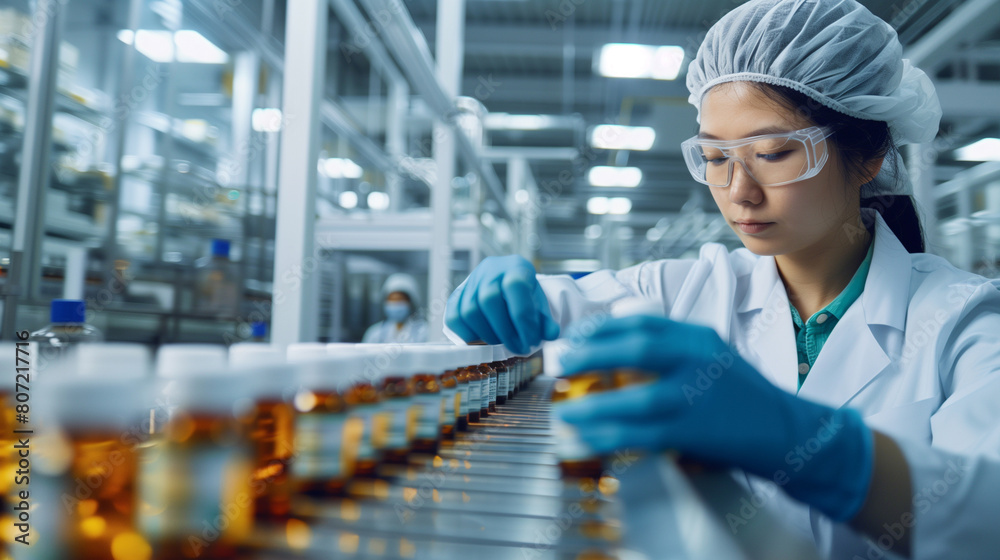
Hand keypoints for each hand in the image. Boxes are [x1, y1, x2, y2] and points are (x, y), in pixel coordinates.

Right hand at [446, 255, 559, 354]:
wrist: (507, 283)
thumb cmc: (524, 296)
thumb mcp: (540, 304)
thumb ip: (546, 320)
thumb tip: (550, 334)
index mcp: (515, 267)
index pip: (515, 286)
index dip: (524, 319)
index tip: (532, 340)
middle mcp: (490, 270)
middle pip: (489, 300)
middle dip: (505, 331)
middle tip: (518, 347)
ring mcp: (470, 282)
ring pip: (470, 310)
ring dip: (488, 335)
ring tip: (502, 343)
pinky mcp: (456, 296)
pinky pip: (454, 318)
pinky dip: (468, 335)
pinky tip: (484, 340)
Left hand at [556, 315, 873, 521]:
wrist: (791, 431)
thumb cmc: (746, 396)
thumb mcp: (712, 356)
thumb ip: (672, 351)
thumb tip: (617, 352)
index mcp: (699, 338)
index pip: (643, 322)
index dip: (602, 328)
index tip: (576, 336)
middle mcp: (699, 361)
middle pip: (636, 348)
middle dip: (591, 353)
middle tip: (561, 362)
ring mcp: (697, 399)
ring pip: (635, 398)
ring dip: (594, 404)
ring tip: (564, 408)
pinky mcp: (696, 434)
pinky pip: (643, 436)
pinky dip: (610, 437)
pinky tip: (587, 438)